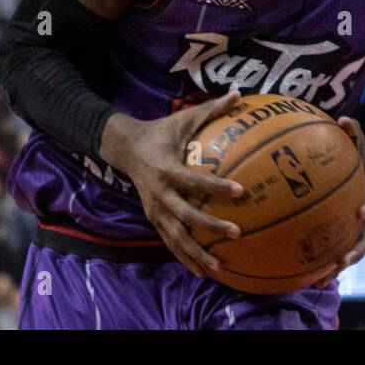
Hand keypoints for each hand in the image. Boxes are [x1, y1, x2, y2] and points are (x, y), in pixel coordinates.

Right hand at [100, 90, 245, 277]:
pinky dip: (184, 257)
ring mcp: (154, 209)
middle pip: (186, 215)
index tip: (241, 192)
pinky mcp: (153, 218)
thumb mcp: (183, 118)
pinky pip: (169, 241)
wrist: (123, 148)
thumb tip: (239, 93)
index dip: (217, 187)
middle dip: (210, 226)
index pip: (195, 181)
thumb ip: (212, 109)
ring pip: (176, 237)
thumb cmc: (161, 131)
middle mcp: (160, 194)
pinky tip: (201, 272)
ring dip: (196, 254)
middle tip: (236, 233)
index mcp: (168, 169)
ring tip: (219, 269)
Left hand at [314, 117, 364, 287]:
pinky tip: (299, 274)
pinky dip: (320, 264)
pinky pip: (332, 251)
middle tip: (341, 262)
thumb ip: (356, 131)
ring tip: (319, 282)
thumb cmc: (359, 153)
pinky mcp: (343, 234)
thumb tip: (344, 118)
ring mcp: (356, 227)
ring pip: (350, 252)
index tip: (362, 212)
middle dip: (355, 253)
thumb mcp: (361, 142)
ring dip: (336, 268)